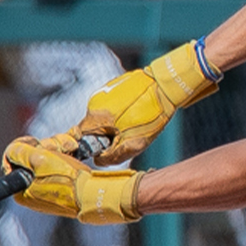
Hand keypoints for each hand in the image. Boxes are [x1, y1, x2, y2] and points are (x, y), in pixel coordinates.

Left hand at [3, 135, 141, 223]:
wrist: (94, 194)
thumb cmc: (66, 179)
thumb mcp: (39, 159)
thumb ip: (20, 152)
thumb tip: (11, 150)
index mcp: (21, 192)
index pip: (14, 162)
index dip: (24, 146)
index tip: (35, 141)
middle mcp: (31, 194)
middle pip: (32, 159)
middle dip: (46, 147)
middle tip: (58, 148)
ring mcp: (47, 191)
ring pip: (47, 160)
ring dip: (58, 149)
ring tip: (71, 149)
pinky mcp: (62, 189)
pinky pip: (58, 167)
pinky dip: (66, 157)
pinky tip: (74, 151)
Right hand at [76, 40, 218, 164]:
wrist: (166, 86)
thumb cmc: (149, 116)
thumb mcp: (132, 145)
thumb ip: (111, 156)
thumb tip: (98, 159)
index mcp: (95, 115)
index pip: (79, 135)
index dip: (89, 146)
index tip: (102, 150)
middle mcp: (95, 101)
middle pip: (93, 126)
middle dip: (106, 136)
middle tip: (125, 137)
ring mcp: (104, 91)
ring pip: (104, 116)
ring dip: (115, 124)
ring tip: (135, 123)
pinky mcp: (115, 86)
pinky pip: (113, 105)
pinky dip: (121, 113)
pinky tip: (137, 112)